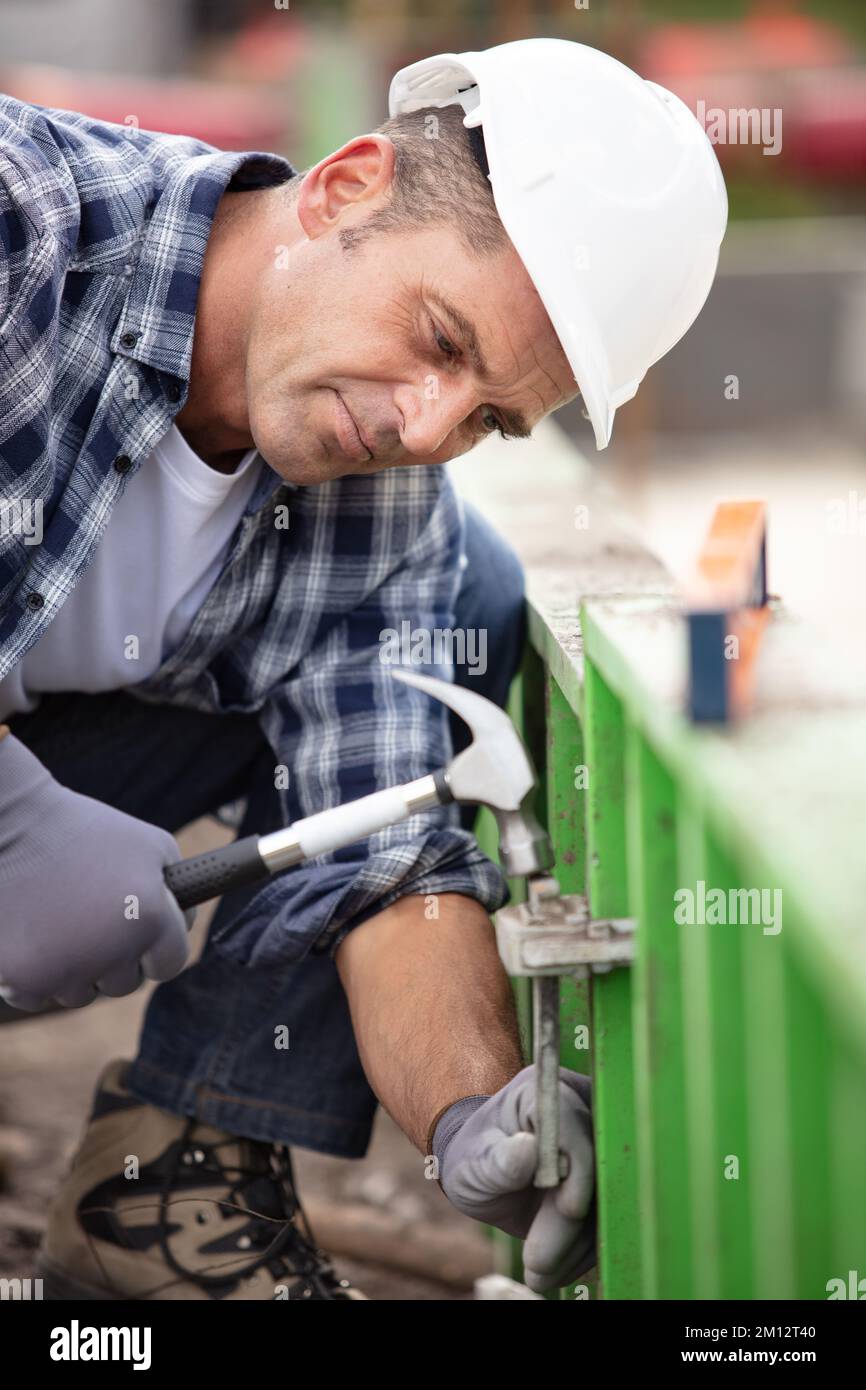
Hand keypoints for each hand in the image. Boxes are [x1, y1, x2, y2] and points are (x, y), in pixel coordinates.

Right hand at [0, 732, 190, 1010]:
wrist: (8, 825)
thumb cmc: (81, 831)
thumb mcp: (148, 844)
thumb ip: (177, 888)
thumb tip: (183, 926)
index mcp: (150, 917)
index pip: (170, 963)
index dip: (156, 947)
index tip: (139, 932)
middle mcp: (113, 952)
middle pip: (125, 984)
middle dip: (114, 958)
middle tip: (91, 917)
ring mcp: (66, 970)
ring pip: (81, 993)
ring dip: (74, 967)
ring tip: (57, 918)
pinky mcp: (24, 981)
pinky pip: (39, 995)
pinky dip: (34, 973)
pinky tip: (29, 932)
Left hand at [433, 1065, 594, 1291]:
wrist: (485, 1173)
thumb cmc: (473, 1158)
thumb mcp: (473, 1161)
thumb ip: (498, 1159)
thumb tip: (527, 1149)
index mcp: (544, 1093)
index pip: (575, 1124)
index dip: (579, 1168)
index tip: (569, 1210)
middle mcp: (578, 1111)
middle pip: (597, 1167)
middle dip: (571, 1222)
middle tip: (538, 1265)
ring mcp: (595, 1146)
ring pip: (604, 1199)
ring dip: (574, 1246)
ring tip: (537, 1273)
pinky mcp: (603, 1180)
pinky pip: (604, 1218)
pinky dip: (580, 1250)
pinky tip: (553, 1268)